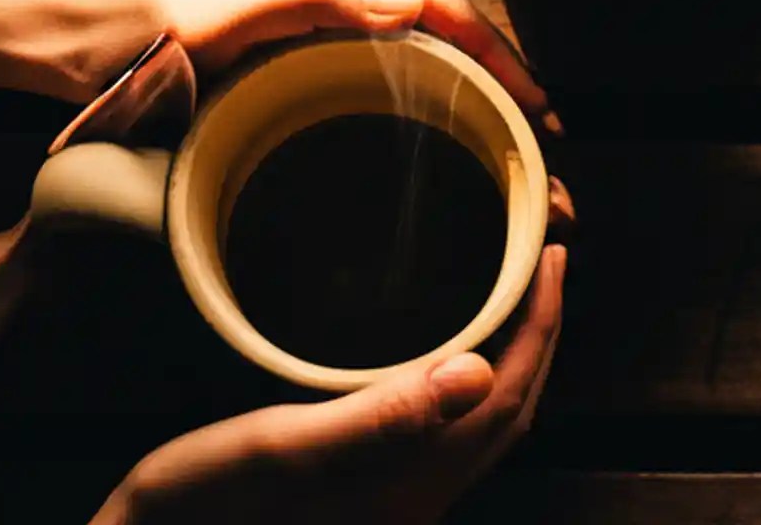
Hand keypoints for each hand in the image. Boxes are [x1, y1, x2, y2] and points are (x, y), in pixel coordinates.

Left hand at [0, 0, 547, 115]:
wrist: (61, 31)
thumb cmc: (123, 36)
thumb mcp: (207, 24)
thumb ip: (304, 1)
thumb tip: (409, 3)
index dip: (490, 48)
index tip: (534, 103)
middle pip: (433, 2)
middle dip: (492, 59)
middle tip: (536, 124)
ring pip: (414, 16)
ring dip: (466, 63)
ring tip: (506, 119)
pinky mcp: (299, 2)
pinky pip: (384, 28)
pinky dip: (427, 62)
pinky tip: (442, 98)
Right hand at [89, 244, 566, 524]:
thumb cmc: (205, 499)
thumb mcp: (284, 446)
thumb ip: (383, 415)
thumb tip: (480, 370)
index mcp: (410, 481)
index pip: (505, 395)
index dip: (541, 326)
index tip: (555, 259)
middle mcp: (418, 497)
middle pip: (508, 414)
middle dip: (540, 340)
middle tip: (548, 269)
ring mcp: (397, 503)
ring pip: (484, 427)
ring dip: (512, 364)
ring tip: (516, 303)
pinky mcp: (371, 498)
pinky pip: (452, 434)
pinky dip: (469, 387)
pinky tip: (446, 360)